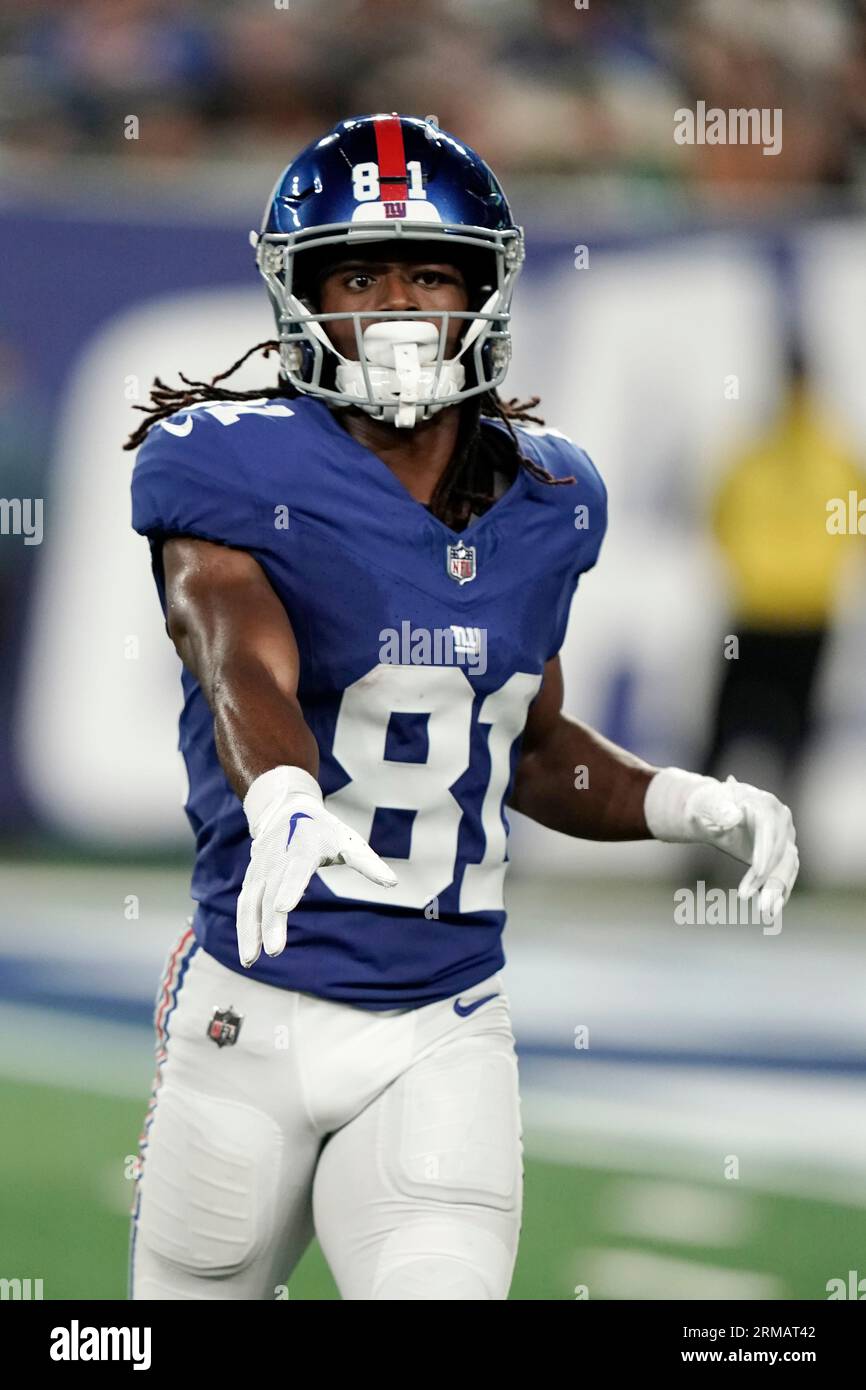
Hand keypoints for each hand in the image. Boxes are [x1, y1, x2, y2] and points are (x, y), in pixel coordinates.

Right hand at [237, 765, 396, 966]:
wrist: (287, 810)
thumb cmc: (325, 831)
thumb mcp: (348, 841)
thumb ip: (368, 864)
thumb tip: (393, 882)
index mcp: (303, 847)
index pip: (296, 870)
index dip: (290, 888)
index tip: (284, 907)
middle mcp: (277, 858)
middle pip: (271, 893)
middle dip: (270, 923)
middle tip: (274, 951)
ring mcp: (260, 868)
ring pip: (251, 901)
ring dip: (249, 931)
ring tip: (250, 960)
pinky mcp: (251, 877)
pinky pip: (245, 904)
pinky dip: (244, 927)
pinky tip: (248, 952)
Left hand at [644, 767, 798, 920]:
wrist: (710, 811)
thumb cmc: (707, 806)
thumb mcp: (706, 804)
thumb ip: (718, 809)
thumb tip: (733, 817)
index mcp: (764, 804)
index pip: (769, 830)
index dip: (764, 853)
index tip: (756, 876)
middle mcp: (781, 818)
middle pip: (782, 851)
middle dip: (770, 878)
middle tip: (756, 903)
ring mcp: (784, 835)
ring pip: (788, 865)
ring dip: (778, 889)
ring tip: (765, 912)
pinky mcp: (782, 852)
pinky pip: (786, 873)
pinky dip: (780, 891)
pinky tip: (771, 910)